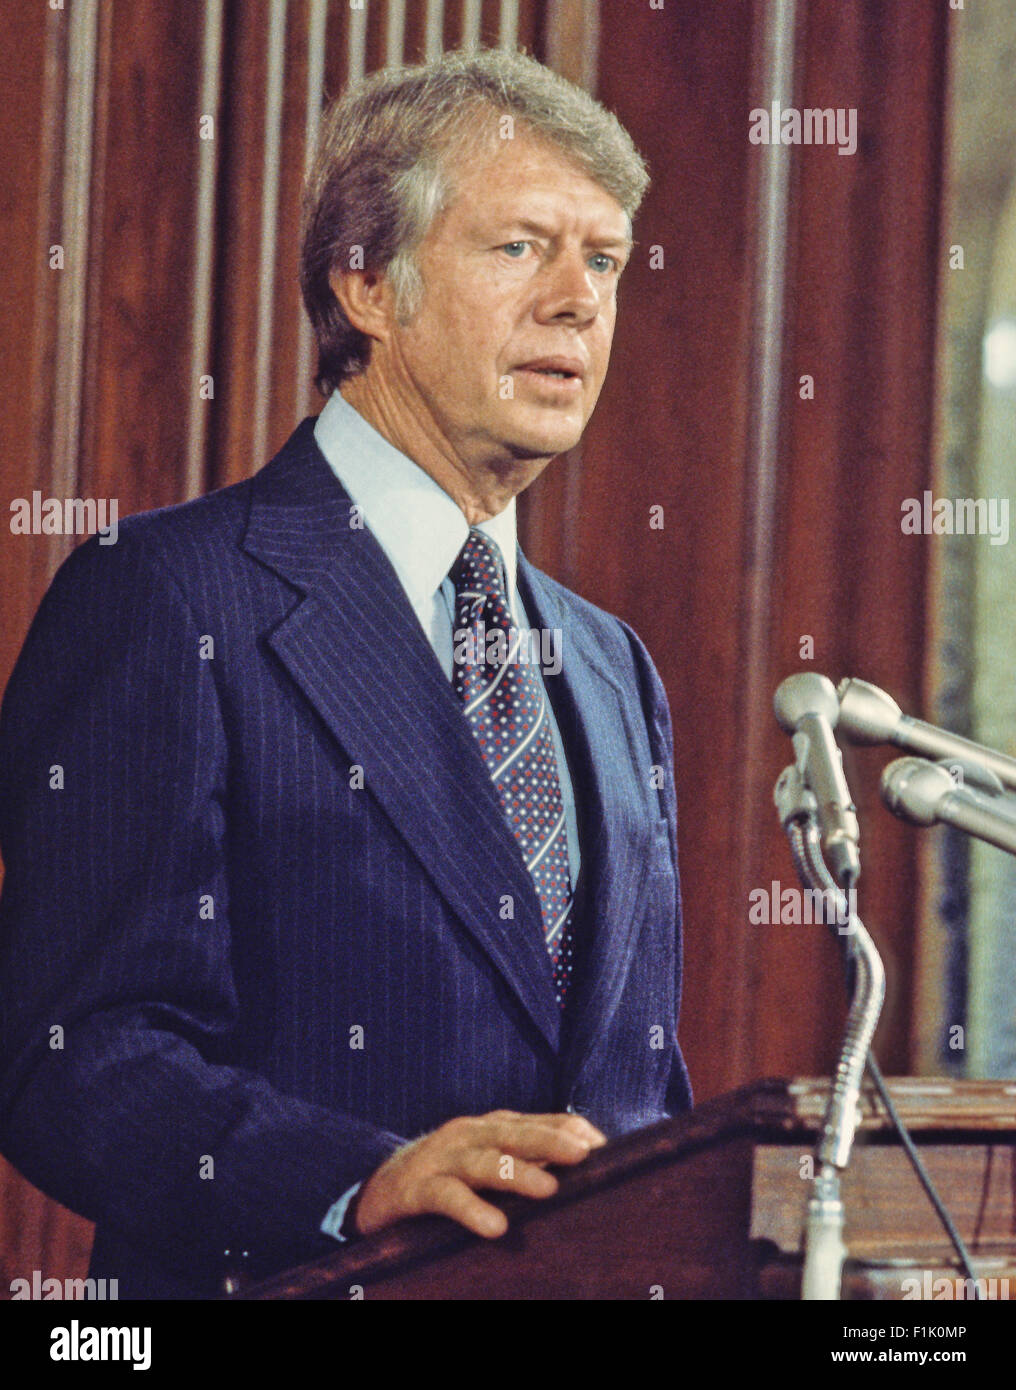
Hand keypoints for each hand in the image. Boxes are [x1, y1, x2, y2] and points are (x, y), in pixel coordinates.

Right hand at [353, 1109, 606, 1238]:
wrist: (378, 1190)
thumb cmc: (448, 1179)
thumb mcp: (488, 1164)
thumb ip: (528, 1163)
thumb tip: (585, 1170)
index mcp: (490, 1128)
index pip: (537, 1121)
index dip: (569, 1131)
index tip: (603, 1148)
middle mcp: (469, 1135)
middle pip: (514, 1134)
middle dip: (551, 1141)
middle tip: (585, 1154)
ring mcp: (441, 1159)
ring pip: (483, 1161)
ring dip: (516, 1173)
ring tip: (548, 1188)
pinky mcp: (415, 1190)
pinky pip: (445, 1197)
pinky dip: (471, 1210)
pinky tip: (495, 1227)